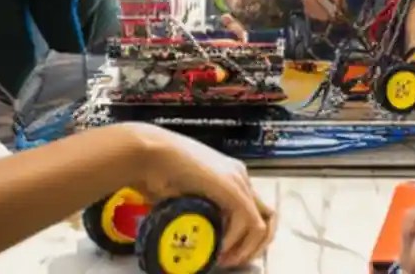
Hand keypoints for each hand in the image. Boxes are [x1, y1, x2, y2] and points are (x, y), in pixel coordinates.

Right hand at [127, 124, 277, 267]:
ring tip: (226, 259)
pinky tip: (219, 248)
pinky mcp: (232, 188)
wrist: (147, 154)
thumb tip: (194, 236)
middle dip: (254, 246)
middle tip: (233, 260)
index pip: (254, 211)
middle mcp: (239, 177)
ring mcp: (238, 181)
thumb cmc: (156, 172)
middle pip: (267, 217)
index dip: (245, 238)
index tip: (226, 253)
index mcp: (230, 177)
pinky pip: (248, 222)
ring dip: (246, 248)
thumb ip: (195, 211)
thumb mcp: (182, 196)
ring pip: (263, 224)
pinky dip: (235, 241)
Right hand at [285, 0, 373, 20]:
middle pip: (329, 9)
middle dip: (338, 13)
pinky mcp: (304, 2)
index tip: (350, 7)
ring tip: (336, 16)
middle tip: (345, 15)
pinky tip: (325, 15)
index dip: (344, 3)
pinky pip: (312, 14)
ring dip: (330, 16)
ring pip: (321, 14)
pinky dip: (320, 16)